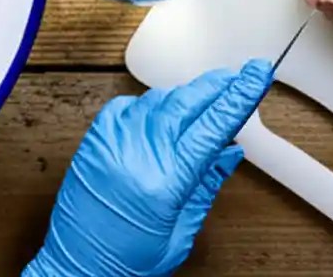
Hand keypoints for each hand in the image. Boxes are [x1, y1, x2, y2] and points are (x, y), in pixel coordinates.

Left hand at [23, 60, 273, 276]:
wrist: (77, 265)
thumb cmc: (127, 259)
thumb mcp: (181, 230)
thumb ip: (206, 186)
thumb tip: (230, 153)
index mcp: (166, 182)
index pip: (212, 126)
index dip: (239, 95)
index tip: (256, 74)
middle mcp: (137, 155)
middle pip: (186, 102)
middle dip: (216, 84)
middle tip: (237, 76)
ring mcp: (112, 143)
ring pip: (157, 100)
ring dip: (184, 95)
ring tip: (203, 98)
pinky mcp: (95, 140)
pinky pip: (126, 106)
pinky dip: (147, 103)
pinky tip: (159, 111)